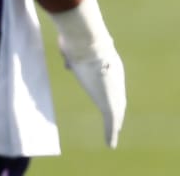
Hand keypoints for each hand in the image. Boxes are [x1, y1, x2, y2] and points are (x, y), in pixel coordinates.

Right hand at [50, 0, 127, 147]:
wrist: (87, 40)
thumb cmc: (77, 35)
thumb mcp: (71, 42)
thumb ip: (68, 47)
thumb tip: (63, 45)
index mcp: (107, 63)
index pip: (109, 78)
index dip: (109, 88)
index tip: (108, 96)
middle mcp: (114, 76)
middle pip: (117, 96)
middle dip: (116, 108)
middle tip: (116, 120)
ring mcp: (114, 90)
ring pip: (116, 111)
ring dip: (115, 124)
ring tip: (113, 136)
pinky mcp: (110, 102)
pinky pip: (111, 122)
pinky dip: (111, 134)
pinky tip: (111, 143)